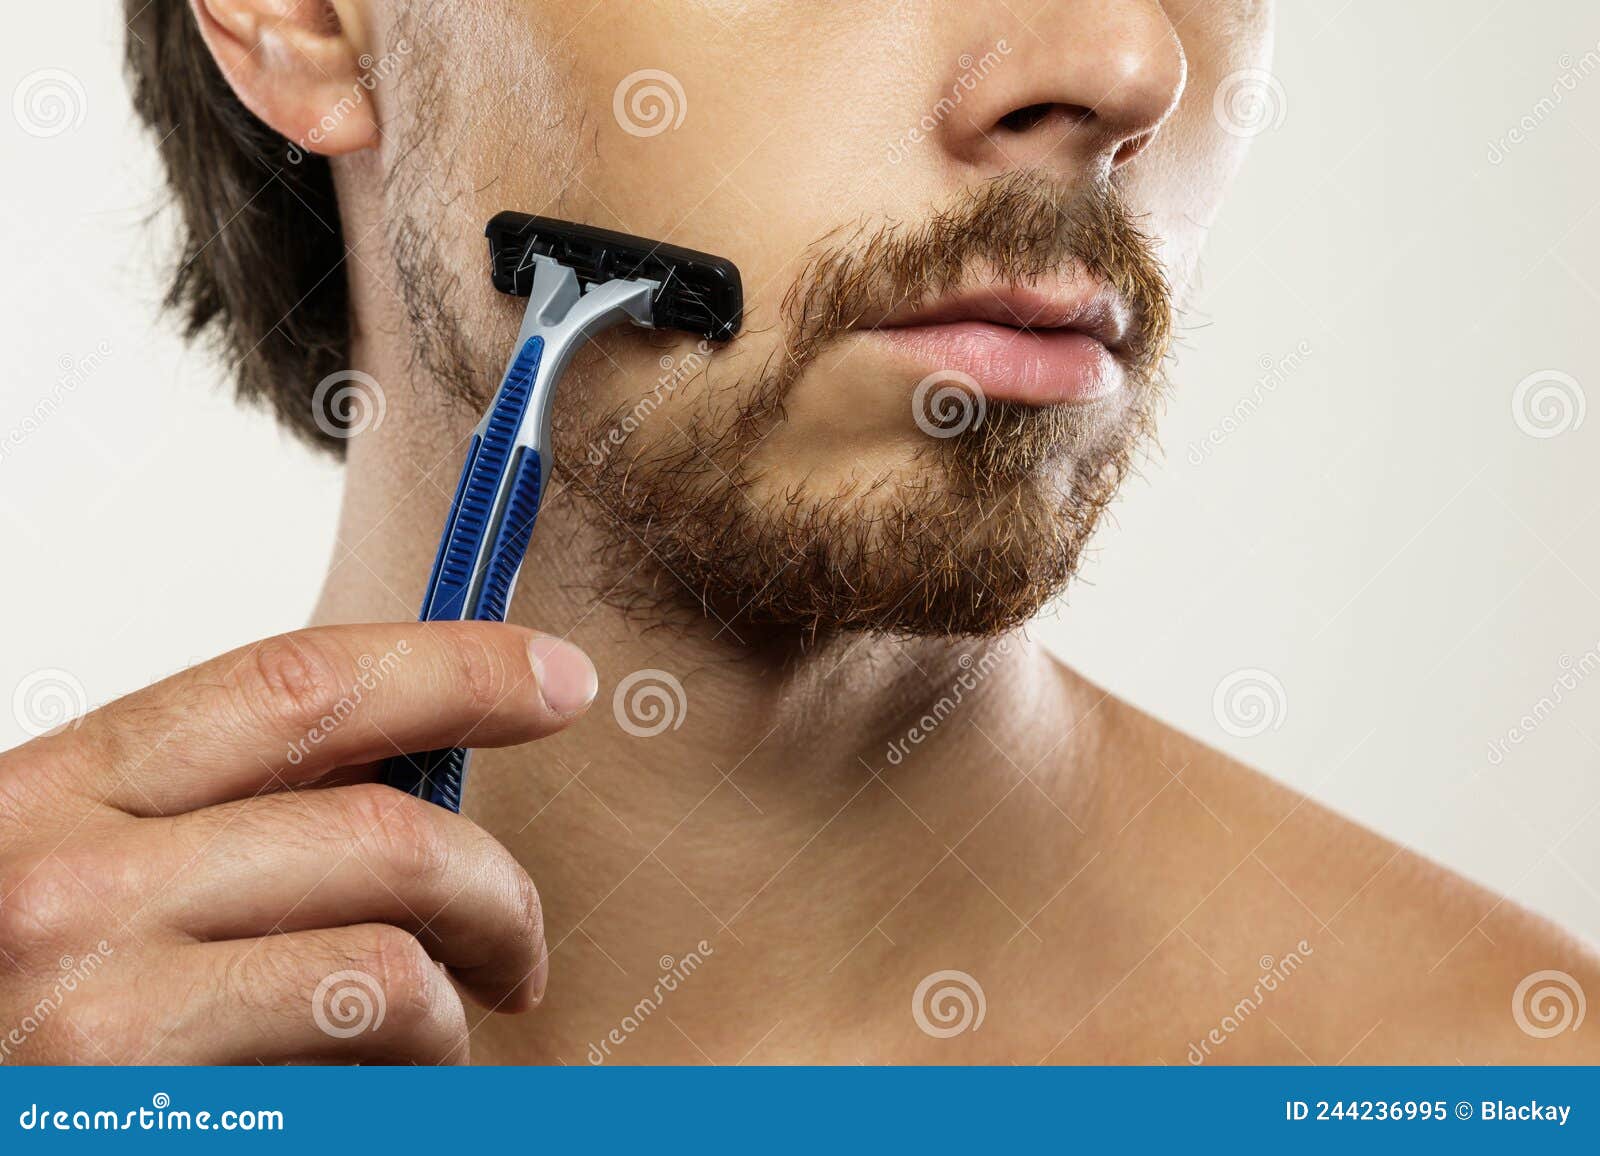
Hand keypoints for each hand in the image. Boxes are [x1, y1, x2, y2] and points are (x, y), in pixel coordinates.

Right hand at [0, 622, 596, 1063]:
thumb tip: (403, 776)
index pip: (295, 686)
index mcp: (48, 795)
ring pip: (388, 971)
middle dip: (496, 888)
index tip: (555, 680)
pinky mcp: (136, 1122)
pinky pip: (347, 1085)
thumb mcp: (59, 875)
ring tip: (439, 1044)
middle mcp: (60, 890)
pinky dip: (399, 1091)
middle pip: (380, 834)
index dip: (454, 668)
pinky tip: (366, 1100)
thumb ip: (202, 823)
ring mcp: (92, 1022)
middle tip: (519, 944)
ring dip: (452, 1012)